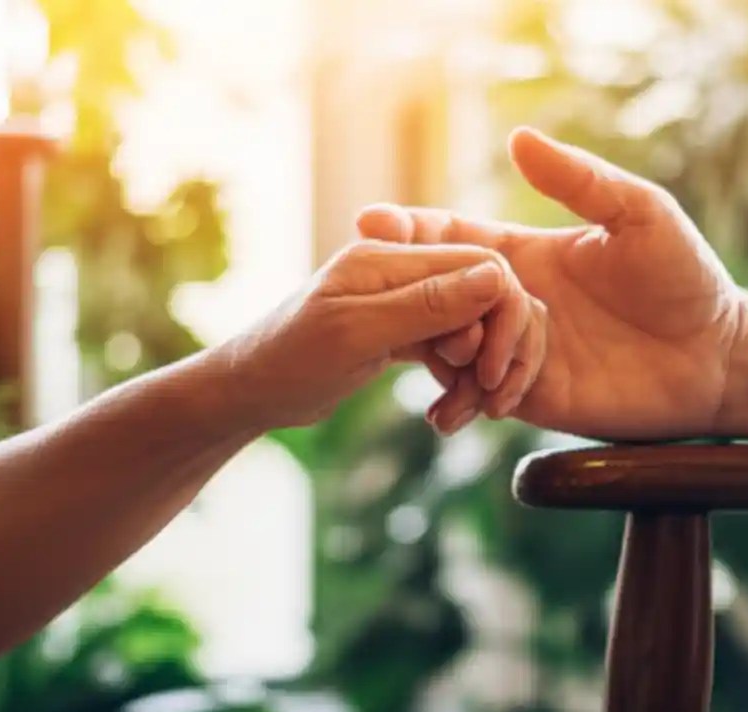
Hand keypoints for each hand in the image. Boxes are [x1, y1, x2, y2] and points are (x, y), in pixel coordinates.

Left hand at [221, 240, 539, 431]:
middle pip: (481, 296)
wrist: (249, 395)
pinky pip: (448, 350)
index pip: (478, 264)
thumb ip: (426, 304)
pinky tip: (445, 417)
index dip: (499, 313)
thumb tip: (497, 277)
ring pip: (469, 328)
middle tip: (478, 396)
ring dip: (474, 374)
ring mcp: (399, 303)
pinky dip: (455, 382)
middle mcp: (398, 272)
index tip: (487, 367)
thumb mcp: (359, 334)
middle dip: (490, 349)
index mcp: (388, 258)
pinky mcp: (398, 334)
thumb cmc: (291, 362)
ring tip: (455, 418)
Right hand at [357, 128, 747, 439]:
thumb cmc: (684, 277)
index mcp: (523, 252)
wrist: (718, 358)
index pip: (450, 237)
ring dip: (433, 352)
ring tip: (435, 358)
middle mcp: (508, 300)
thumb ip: (580, 181)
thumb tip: (517, 138)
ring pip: (447, 349)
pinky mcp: (530, 396)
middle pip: (435, 294)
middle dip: (408, 295)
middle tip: (400, 302)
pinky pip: (481, 396)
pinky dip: (461, 401)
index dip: (408, 228)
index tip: (371, 223)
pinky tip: (451, 410)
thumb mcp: (639, 214)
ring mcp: (514, 350)